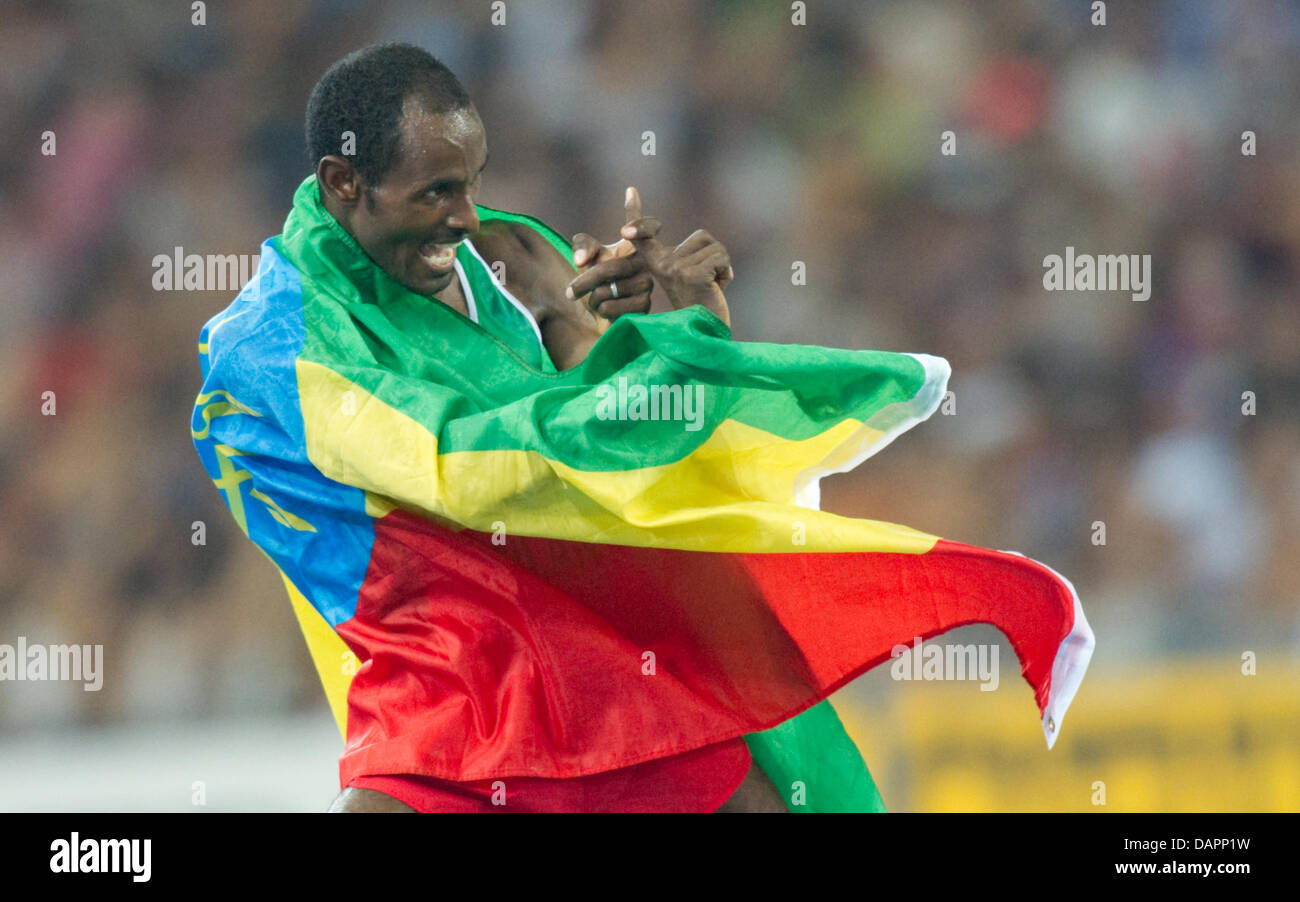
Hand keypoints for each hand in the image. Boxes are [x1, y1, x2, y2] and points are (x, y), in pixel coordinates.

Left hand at [565, 187, 654, 320]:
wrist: (602, 310)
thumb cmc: (595, 279)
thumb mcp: (586, 255)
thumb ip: (582, 246)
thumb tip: (581, 261)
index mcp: (635, 245)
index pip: (650, 226)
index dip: (642, 223)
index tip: (627, 213)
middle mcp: (646, 262)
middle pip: (611, 268)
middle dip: (585, 281)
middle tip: (569, 292)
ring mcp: (648, 284)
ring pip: (611, 289)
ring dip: (594, 298)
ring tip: (597, 299)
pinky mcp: (646, 305)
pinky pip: (617, 306)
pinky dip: (603, 310)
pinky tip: (605, 310)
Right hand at [618, 199, 731, 327]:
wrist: (705, 333)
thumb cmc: (701, 303)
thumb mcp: (690, 274)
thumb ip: (690, 256)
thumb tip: (702, 241)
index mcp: (657, 263)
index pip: (644, 235)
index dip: (637, 214)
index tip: (631, 190)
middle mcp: (661, 264)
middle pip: (702, 237)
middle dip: (715, 256)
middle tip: (710, 282)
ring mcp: (675, 269)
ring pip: (715, 247)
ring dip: (722, 267)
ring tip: (712, 287)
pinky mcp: (691, 274)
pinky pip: (721, 258)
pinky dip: (726, 273)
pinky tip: (717, 289)